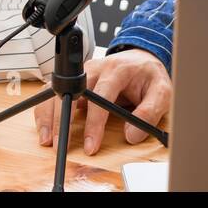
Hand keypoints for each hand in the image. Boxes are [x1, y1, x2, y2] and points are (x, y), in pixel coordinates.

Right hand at [32, 48, 170, 154]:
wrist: (141, 60)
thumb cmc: (148, 76)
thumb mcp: (161, 92)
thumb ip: (149, 113)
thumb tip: (131, 135)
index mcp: (116, 70)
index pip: (100, 96)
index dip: (93, 123)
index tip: (90, 145)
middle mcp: (94, 69)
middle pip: (70, 92)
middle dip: (62, 121)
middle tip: (60, 146)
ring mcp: (81, 73)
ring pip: (56, 90)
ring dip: (49, 116)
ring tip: (47, 140)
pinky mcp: (74, 81)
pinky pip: (54, 93)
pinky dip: (46, 110)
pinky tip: (45, 128)